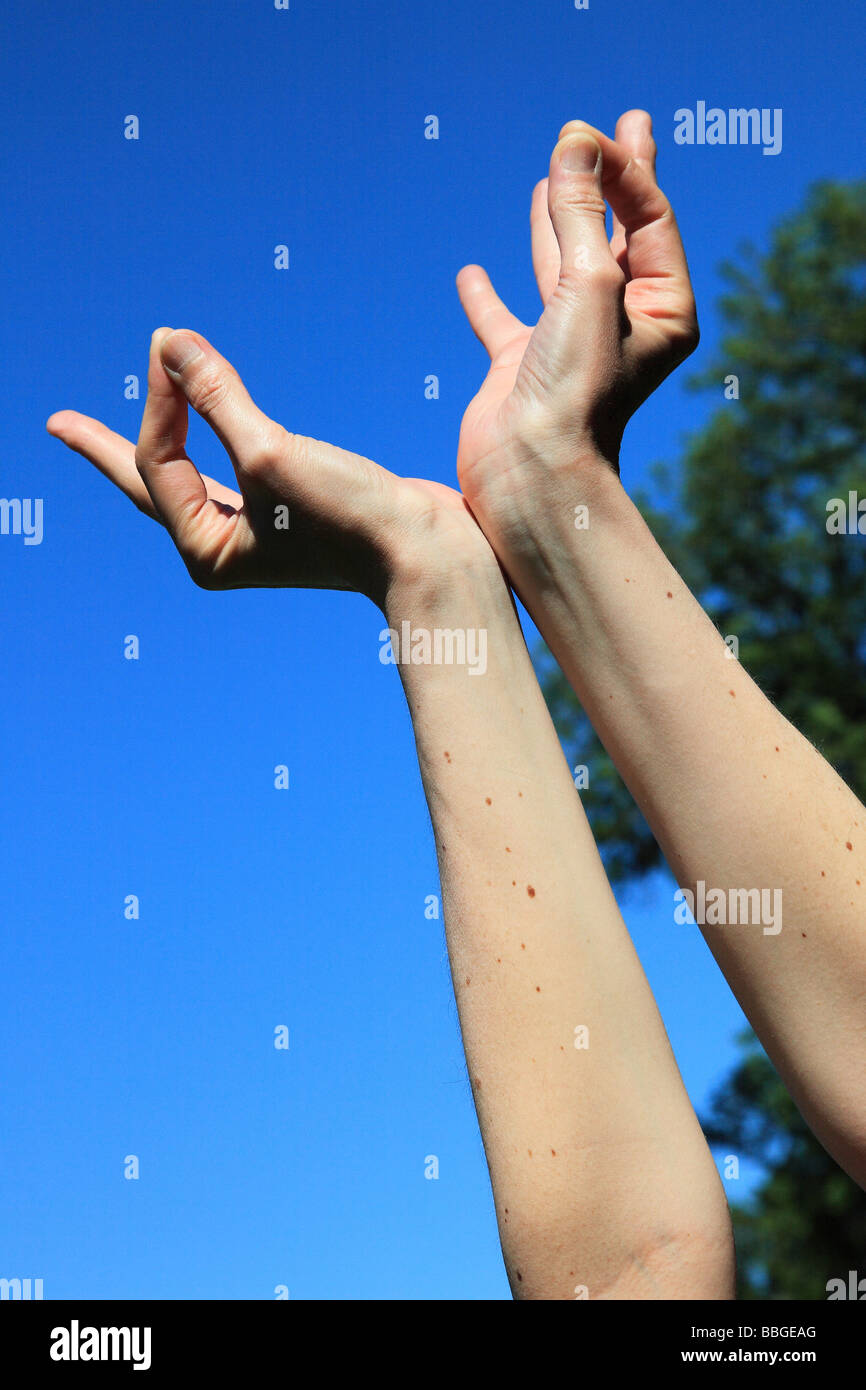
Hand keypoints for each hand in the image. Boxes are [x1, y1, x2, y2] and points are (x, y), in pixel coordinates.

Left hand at [47, 328, 485, 608]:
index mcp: (205, 548)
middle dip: (106, 447)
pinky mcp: (292, 507)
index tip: (172, 343)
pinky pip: (233, 463)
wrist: (429, 554)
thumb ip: (216, 396)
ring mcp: (257, 529)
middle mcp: (223, 544)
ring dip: (164, 435)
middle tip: (58, 424)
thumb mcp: (270, 454)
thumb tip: (170, 342)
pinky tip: (207, 427)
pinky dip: (215, 434)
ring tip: (137, 415)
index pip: (161, 457)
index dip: (163, 399)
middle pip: (150, 479)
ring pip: (191, 471)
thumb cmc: (350, 518)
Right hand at [455, 111, 698, 506]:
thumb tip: (575, 139)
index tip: (591, 131)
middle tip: (620, 126)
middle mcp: (619, 323)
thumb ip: (581, 210)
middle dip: (611, 179)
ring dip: (555, 219)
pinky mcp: (521, 365)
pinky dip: (486, 296)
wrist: (530, 471)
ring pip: (561, 265)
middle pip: (616, 232)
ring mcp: (568, 342)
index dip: (623, 168)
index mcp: (660, 308)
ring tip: (550, 177)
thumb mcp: (588, 284)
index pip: (648, 218)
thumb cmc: (575, 388)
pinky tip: (470, 274)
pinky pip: (504, 318)